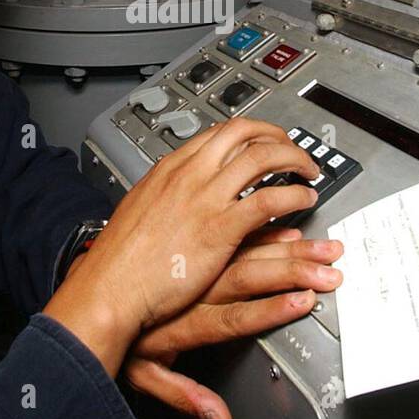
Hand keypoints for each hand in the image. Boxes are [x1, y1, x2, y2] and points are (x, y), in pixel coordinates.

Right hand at [44, 118, 321, 376]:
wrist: (110, 286)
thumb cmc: (120, 257)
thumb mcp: (141, 208)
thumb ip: (166, 194)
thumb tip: (179, 191)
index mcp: (171, 167)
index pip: (219, 133)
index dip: (250, 133)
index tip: (265, 141)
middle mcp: (190, 174)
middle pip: (245, 134)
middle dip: (277, 137)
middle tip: (293, 151)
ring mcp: (206, 198)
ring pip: (263, 159)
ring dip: (294, 161)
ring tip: (308, 173)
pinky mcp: (221, 228)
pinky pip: (269, 201)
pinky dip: (294, 196)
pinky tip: (304, 202)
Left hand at [122, 227, 343, 418]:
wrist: (90, 293)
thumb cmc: (121, 335)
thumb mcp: (144, 372)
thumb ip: (182, 393)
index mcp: (184, 321)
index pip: (234, 316)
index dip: (270, 310)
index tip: (303, 301)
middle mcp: (192, 288)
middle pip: (248, 278)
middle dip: (294, 274)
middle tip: (329, 272)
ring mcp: (193, 261)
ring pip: (244, 252)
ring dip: (287, 249)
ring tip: (320, 249)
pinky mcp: (191, 242)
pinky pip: (231, 233)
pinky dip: (261, 230)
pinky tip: (285, 228)